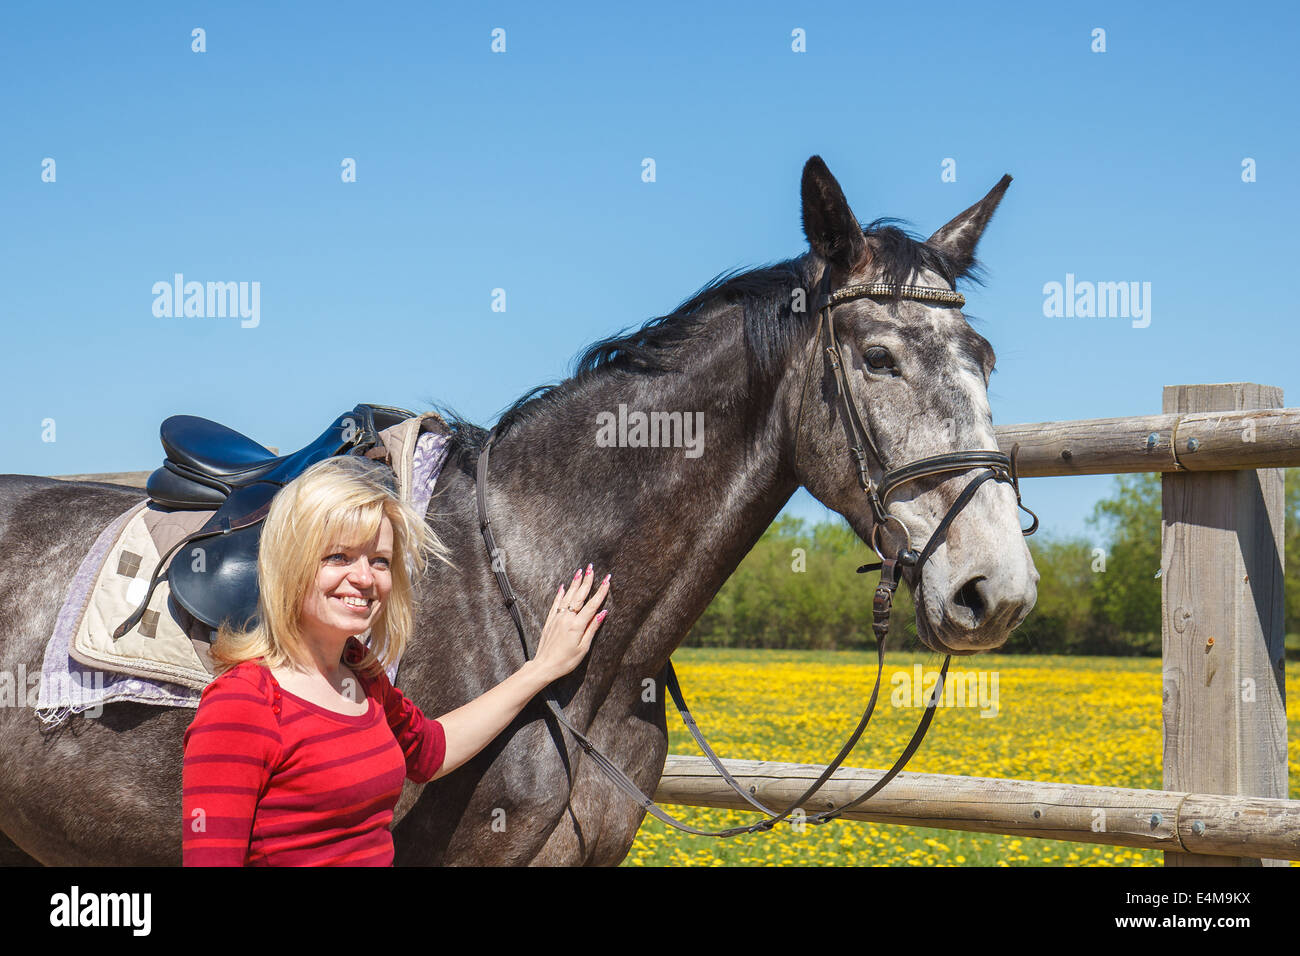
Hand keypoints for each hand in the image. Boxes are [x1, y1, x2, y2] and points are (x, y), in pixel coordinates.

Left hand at [533, 564, 609, 681]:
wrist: (544, 665)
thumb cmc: (566, 661)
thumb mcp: (583, 648)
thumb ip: (592, 629)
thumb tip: (602, 614)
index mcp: (577, 625)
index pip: (592, 605)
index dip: (601, 591)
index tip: (607, 580)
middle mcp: (567, 618)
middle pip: (579, 596)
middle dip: (587, 581)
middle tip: (592, 568)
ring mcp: (557, 618)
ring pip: (568, 597)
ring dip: (574, 583)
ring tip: (580, 571)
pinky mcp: (550, 621)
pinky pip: (556, 604)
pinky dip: (560, 594)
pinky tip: (564, 587)